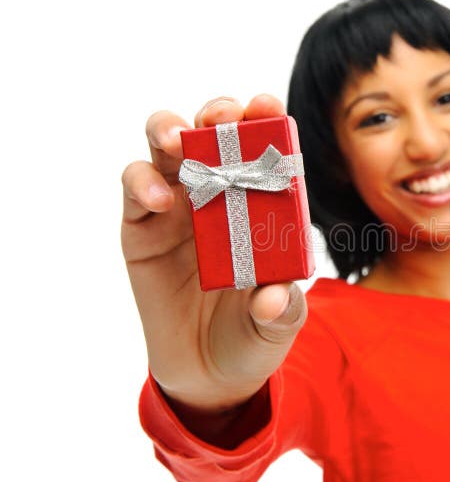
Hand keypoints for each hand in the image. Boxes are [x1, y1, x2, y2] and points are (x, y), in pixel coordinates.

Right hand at [121, 94, 307, 412]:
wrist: (208, 375)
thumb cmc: (252, 337)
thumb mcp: (277, 326)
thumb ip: (282, 310)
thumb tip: (275, 296)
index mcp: (261, 204)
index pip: (263, 150)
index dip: (264, 121)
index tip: (269, 106)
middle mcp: (219, 195)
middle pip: (212, 134)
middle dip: (217, 114)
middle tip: (224, 118)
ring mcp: (178, 206)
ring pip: (165, 147)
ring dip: (170, 130)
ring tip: (181, 142)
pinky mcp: (142, 227)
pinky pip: (135, 188)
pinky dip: (143, 182)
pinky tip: (160, 197)